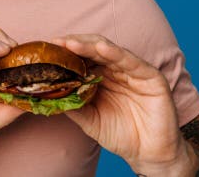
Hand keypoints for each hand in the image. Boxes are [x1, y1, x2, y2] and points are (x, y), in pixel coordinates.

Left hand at [50, 34, 197, 174]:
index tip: (47, 50)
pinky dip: (116, 53)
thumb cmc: (121, 135)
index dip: (65, 53)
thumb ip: (73, 105)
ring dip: (90, 46)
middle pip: (93, 49)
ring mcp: (134, 71)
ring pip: (110, 51)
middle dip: (74, 45)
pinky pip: (132, 62)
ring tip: (71, 44)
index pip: (82, 58)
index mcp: (102, 77)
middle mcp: (117, 70)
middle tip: (56, 43)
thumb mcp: (90, 119)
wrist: (148, 154)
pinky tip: (101, 48)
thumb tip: (48, 94)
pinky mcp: (151, 76)